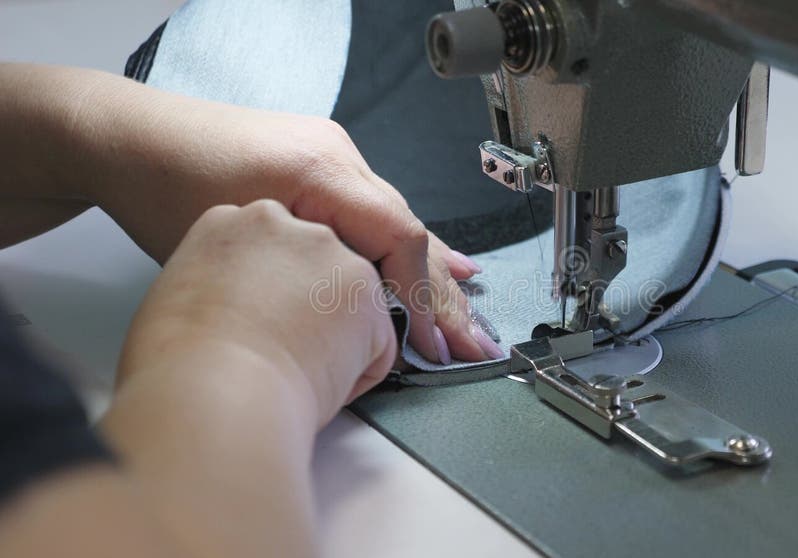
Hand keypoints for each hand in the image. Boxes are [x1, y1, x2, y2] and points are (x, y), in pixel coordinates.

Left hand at [72, 75, 500, 363]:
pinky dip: (402, 245)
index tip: (437, 347)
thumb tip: (360, 323)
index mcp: (321, 169)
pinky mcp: (317, 166)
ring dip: (430, 273)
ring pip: (394, 222)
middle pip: (407, 230)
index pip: (399, 235)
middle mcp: (337, 155)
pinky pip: (373, 211)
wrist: (126, 137)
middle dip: (441, 295)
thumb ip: (305, 277)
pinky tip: (445, 261)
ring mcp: (330, 155)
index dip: (423, 298)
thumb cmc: (162, 191)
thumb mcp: (234, 245)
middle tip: (475, 344)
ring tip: (468, 313)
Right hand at [117, 199, 395, 423]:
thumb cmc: (179, 365)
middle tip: (275, 351)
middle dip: (305, 308)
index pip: (266, 249)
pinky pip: (377, 342)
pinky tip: (316, 381)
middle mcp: (284, 224)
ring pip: (349, 303)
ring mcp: (331, 252)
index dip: (266, 295)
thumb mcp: (175, 302)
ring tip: (291, 369)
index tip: (254, 324)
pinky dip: (357, 371)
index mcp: (228, 222)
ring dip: (333, 339)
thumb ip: (213, 288)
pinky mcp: (366, 289)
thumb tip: (226, 314)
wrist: (215, 391)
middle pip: (313, 266)